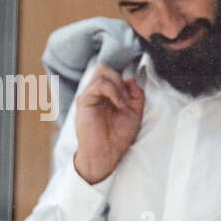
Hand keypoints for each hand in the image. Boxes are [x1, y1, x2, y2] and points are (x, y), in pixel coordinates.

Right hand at [74, 65, 144, 183]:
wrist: (107, 153)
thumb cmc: (118, 136)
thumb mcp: (135, 113)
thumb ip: (136, 95)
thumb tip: (131, 78)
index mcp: (108, 94)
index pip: (112, 72)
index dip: (123, 75)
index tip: (132, 89)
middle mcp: (97, 92)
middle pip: (105, 68)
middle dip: (119, 78)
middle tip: (127, 96)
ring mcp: (90, 95)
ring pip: (102, 71)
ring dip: (117, 84)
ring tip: (123, 102)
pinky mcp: (84, 100)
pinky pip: (99, 85)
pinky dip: (113, 91)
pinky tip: (119, 105)